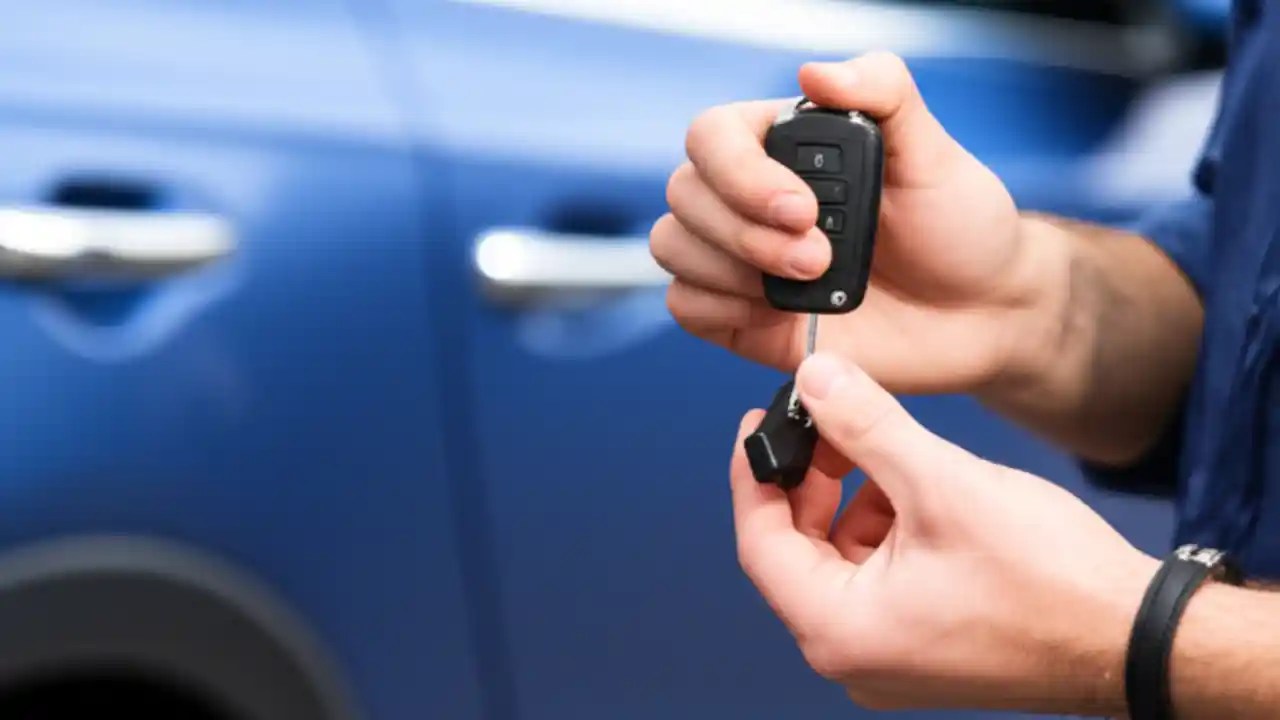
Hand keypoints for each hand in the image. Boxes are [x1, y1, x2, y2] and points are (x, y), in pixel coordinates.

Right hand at [652, 53, 1055, 392]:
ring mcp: (740, 258)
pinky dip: (719, 308)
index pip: (712, 135)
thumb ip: (883, 91)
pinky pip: (685, 305)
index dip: (740, 173)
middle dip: (745, 232)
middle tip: (820, 255)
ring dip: (730, 268)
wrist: (979, 314)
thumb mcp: (934, 150)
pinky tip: (776, 312)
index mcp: (784, 147)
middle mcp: (750, 198)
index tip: (802, 208)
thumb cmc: (958, 226)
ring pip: (673, 246)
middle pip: (684, 193)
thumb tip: (815, 71)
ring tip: (807, 282)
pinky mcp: (739, 318)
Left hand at [730, 352, 1156, 713]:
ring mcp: (888, 657)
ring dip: (850, 500)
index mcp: (837, 628)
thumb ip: (867, 426)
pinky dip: (883, 529)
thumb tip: (814, 375)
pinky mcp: (924, 647)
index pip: (759, 541)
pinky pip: (876, 580)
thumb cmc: (1047, 579)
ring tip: (878, 446)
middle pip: (796, 551)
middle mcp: (851, 655)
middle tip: (826, 421)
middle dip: (810, 480)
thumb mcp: (941, 483)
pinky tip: (914, 488)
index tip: (757, 421)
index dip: (754, 473)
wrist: (1139, 639)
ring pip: (838, 561)